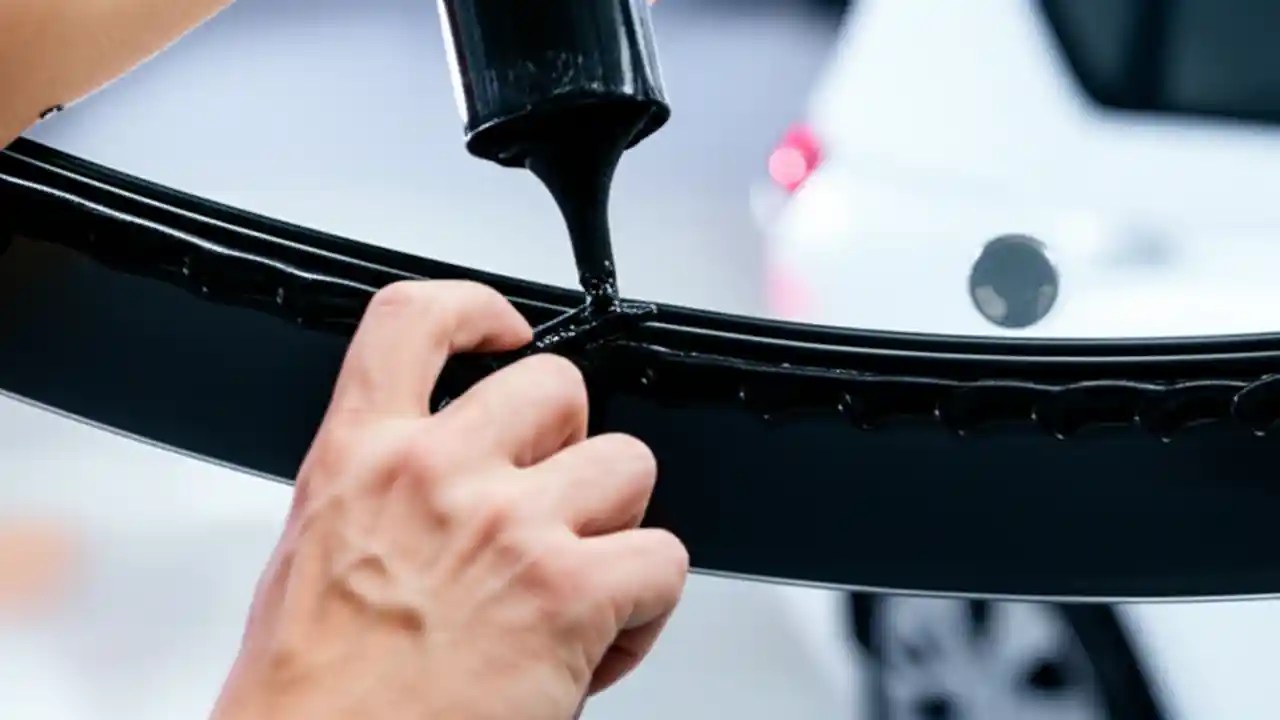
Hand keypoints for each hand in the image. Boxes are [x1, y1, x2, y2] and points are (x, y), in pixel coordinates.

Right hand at [211, 280, 688, 719]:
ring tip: (578, 581)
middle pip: (558, 385)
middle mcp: (437, 474)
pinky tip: (601, 641)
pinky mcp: (568, 592)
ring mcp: (509, 526)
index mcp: (361, 458)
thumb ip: (386, 493)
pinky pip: (664, 559)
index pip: (414, 319)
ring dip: (617, 520)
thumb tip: (451, 478)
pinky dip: (648, 606)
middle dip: (569, 442)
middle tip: (548, 506)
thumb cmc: (314, 694)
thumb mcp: (320, 555)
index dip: (477, 307)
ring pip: (629, 462)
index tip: (506, 330)